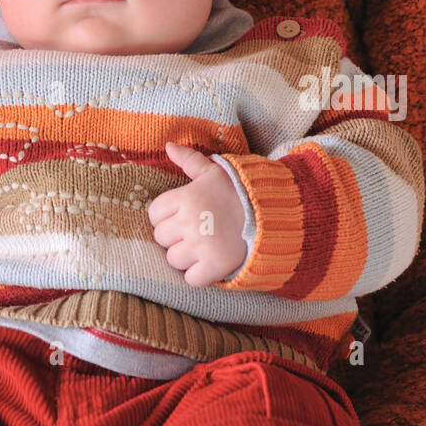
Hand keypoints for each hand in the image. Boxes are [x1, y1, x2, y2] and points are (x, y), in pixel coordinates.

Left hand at [148, 142, 246, 287]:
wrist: (270, 214)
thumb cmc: (237, 191)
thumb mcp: (213, 171)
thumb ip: (189, 159)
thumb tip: (168, 146)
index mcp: (185, 197)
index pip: (154, 214)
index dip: (166, 216)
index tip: (181, 216)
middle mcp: (189, 222)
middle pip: (162, 238)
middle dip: (175, 236)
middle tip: (194, 232)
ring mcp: (201, 246)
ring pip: (173, 259)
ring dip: (185, 257)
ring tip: (201, 247)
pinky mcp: (214, 266)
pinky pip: (190, 279)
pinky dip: (198, 275)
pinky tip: (208, 264)